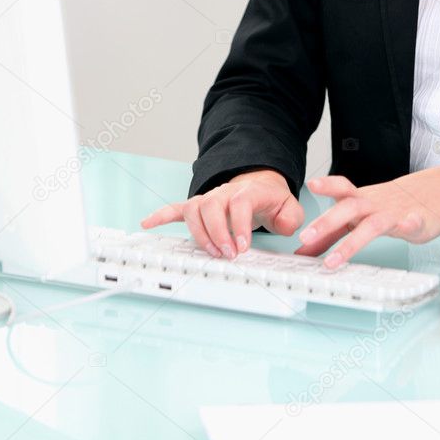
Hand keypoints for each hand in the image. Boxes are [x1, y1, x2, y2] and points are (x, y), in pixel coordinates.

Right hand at [140, 169, 304, 259]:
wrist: (259, 186)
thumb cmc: (271, 200)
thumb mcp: (290, 208)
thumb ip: (290, 217)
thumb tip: (282, 226)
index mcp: (248, 191)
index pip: (240, 202)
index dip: (239, 225)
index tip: (242, 247)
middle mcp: (225, 192)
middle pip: (212, 204)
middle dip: (218, 232)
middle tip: (228, 254)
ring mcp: (210, 198)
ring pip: (195, 208)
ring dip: (200, 233)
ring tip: (212, 252)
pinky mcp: (199, 207)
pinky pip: (176, 208)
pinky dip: (161, 215)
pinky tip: (148, 223)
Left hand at [293, 166, 439, 266]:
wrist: (433, 193)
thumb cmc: (391, 206)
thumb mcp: (360, 214)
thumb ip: (333, 231)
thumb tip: (306, 247)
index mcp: (360, 200)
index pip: (340, 192)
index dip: (326, 187)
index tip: (310, 185)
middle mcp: (373, 205)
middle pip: (349, 208)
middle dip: (326, 222)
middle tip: (306, 237)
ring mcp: (394, 214)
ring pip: (372, 225)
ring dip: (352, 243)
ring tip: (335, 260)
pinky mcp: (416, 222)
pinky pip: (413, 223)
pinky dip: (410, 224)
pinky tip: (409, 226)